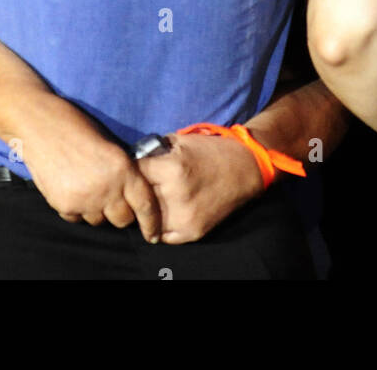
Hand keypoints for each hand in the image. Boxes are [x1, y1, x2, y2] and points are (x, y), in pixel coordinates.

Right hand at [14, 100, 161, 242]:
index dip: (152, 223)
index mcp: (123, 168)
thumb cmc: (76, 127)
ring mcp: (84, 199)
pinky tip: (70, 188)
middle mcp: (107, 187)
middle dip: (120, 212)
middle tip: (112, 198)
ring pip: (99, 221)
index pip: (145, 205)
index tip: (153, 235)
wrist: (39, 125)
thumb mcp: (109, 144)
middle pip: (123, 220)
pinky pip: (77, 218)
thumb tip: (132, 195)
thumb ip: (123, 171)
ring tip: (86, 187)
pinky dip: (77, 209)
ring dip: (97, 210)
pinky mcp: (64, 205)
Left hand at [137, 133, 264, 243]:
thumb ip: (153, 150)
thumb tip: (132, 159)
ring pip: (147, 220)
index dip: (132, 169)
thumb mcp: (179, 141)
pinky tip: (163, 213)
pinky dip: (160, 226)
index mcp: (172, 168)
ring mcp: (184, 217)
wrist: (244, 169)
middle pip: (138, 198)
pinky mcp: (192, 232)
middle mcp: (176, 195)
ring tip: (152, 198)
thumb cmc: (210, 150)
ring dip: (147, 210)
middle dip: (137, 190)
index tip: (134, 169)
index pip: (134, 173)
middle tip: (141, 185)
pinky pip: (163, 235)